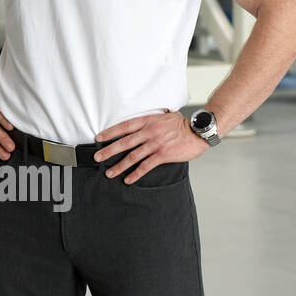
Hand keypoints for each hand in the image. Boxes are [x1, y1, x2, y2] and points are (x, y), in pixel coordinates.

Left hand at [93, 112, 208, 181]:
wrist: (198, 131)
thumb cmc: (182, 124)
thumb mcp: (164, 116)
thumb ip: (151, 120)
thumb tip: (142, 123)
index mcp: (148, 121)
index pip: (124, 126)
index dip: (109, 133)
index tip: (98, 138)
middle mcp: (149, 132)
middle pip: (124, 142)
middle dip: (108, 151)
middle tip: (97, 158)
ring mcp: (155, 144)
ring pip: (132, 156)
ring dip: (119, 166)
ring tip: (110, 173)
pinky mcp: (163, 155)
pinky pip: (145, 166)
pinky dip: (135, 174)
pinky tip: (128, 180)